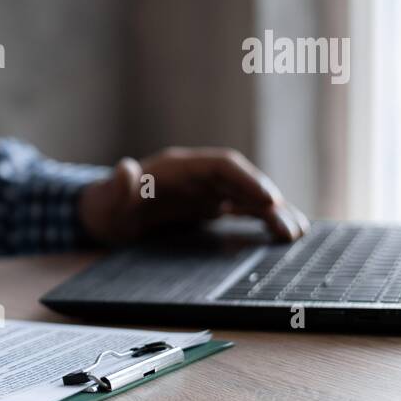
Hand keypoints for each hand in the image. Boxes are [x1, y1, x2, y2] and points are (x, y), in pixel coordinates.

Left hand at [78, 147, 308, 244]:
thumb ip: (118, 187)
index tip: (269, 199)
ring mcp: (205, 192)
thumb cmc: (106, 207)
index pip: (222, 166)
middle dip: (268, 200)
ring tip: (296, 233)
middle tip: (289, 226)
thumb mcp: (108, 201)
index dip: (247, 180)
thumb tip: (124, 169)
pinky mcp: (208, 209)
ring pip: (247, 197)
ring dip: (272, 212)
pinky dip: (262, 220)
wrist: (104, 215)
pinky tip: (281, 234)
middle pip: (242, 182)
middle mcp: (198, 177)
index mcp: (180, 168)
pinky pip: (241, 210)